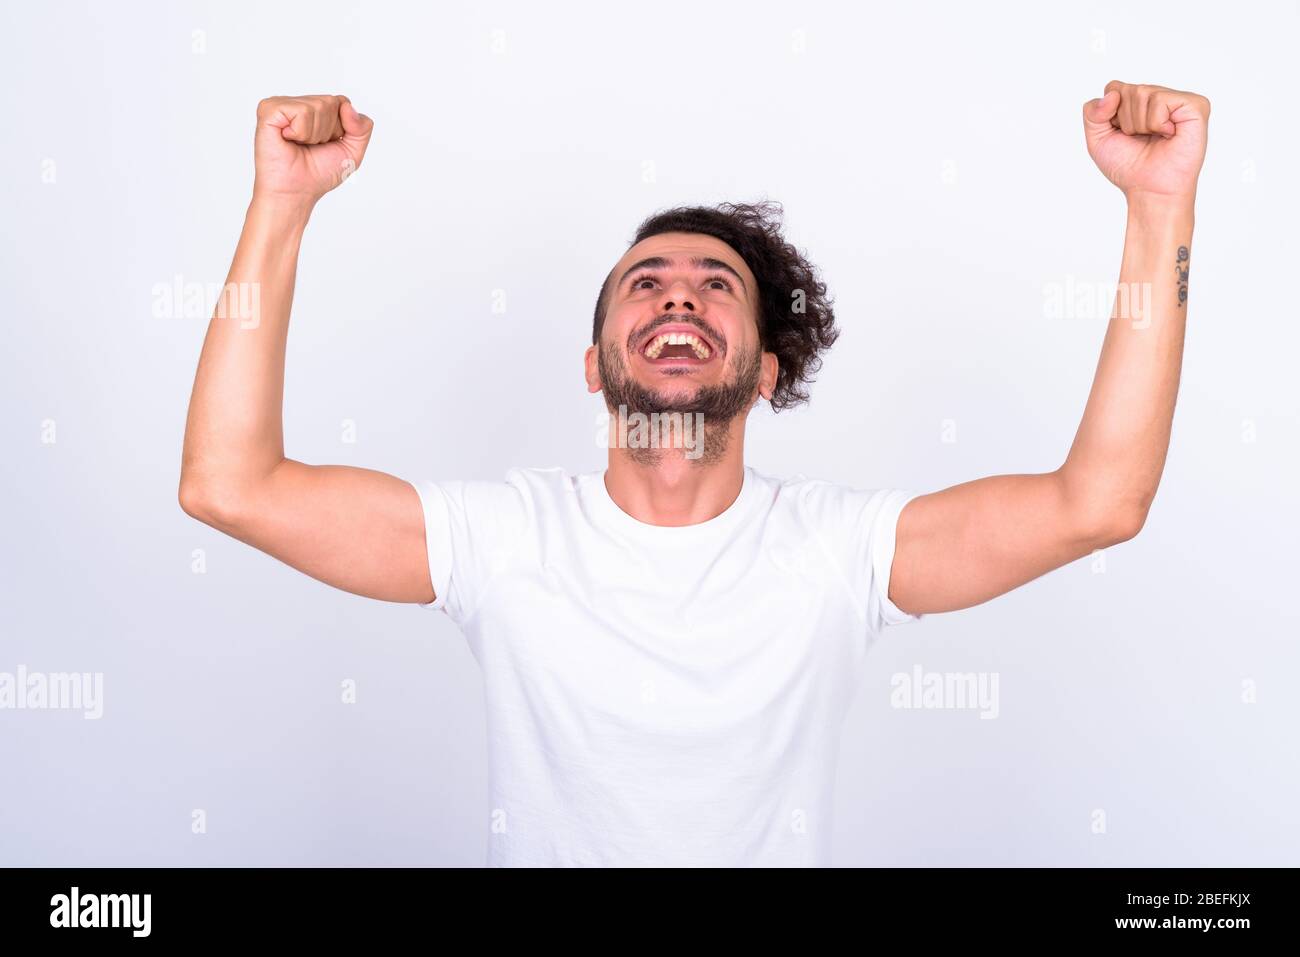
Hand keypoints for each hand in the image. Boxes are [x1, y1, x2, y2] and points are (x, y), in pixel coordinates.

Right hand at [252, 94, 373, 206]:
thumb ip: (363, 127)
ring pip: (318, 106)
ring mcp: (281, 104)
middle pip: (331, 102)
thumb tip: (347, 105)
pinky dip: (302, 132)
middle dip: (327, 131)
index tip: (325, 144)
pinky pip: (302, 111)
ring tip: (299, 145)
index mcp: (314, 109)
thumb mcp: (352, 151)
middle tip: (310, 146)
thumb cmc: (318, 173)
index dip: (341, 128)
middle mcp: (297, 103)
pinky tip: (288, 139)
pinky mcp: (269, 109)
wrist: (296, 192)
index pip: (342, 102)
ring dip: (314, 134)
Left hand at [1082, 81, 1209, 203]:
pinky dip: (1156, 123)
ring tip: (1155, 137)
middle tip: (1140, 139)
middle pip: (1126, 90)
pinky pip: (1161, 101)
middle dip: (1125, 121)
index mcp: (1139, 102)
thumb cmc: (1128, 167)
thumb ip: (1092, 112)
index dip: (1109, 115)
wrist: (1149, 189)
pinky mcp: (1195, 105)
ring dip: (1140, 124)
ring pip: (1142, 92)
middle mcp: (1159, 97)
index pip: (1113, 87)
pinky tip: (1169, 134)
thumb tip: (1112, 94)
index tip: (1121, 134)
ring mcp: (1178, 100)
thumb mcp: (1098, 139)